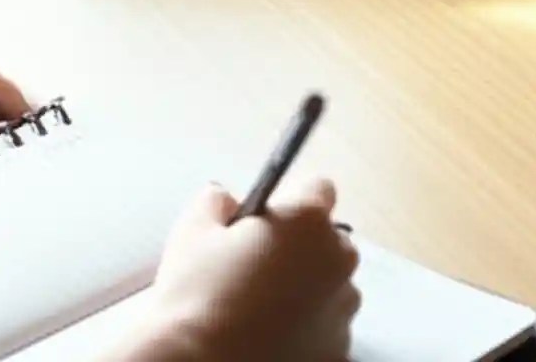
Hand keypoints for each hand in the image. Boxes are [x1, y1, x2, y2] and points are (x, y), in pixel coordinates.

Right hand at [111, 178, 360, 361]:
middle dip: (301, 248)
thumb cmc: (196, 296)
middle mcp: (337, 259)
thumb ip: (216, 201)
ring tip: (261, 309)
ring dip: (307, 290)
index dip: (292, 201)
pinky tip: (270, 336)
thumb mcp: (192, 231)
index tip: (270, 221)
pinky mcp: (340, 349)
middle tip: (257, 268)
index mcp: (308, 221)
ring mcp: (344, 308)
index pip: (319, 189)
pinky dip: (307, 329)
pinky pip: (327, 327)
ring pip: (331, 286)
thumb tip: (227, 200)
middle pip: (329, 240)